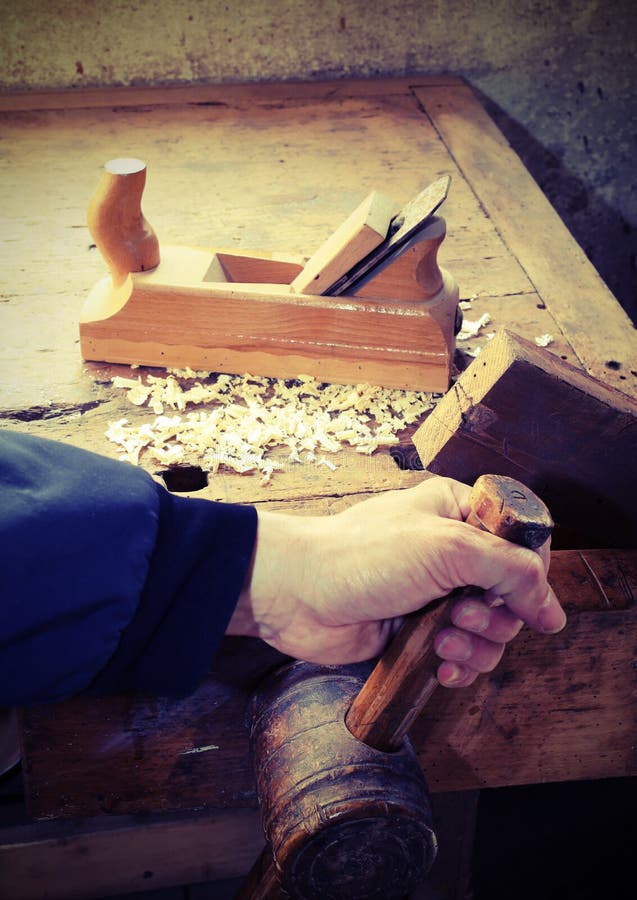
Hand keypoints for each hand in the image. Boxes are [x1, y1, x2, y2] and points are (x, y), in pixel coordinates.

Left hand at [227, 476, 565, 686]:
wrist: (295, 593)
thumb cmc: (361, 555)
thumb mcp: (446, 548)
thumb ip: (509, 571)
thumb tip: (552, 612)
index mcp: (457, 513)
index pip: (520, 543)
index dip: (527, 575)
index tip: (517, 597)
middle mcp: (449, 551)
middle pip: (510, 594)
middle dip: (494, 616)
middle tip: (462, 615)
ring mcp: (433, 592)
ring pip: (489, 630)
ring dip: (476, 645)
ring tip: (444, 642)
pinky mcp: (417, 629)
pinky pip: (461, 655)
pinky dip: (458, 666)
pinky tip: (441, 667)